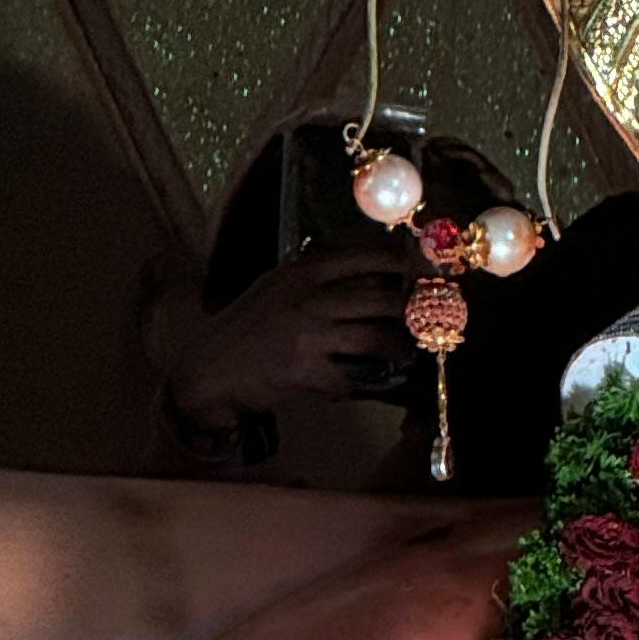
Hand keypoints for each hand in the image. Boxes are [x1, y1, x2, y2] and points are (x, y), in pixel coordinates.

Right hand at [166, 248, 412, 435]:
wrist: (208, 368)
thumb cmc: (248, 328)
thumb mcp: (277, 287)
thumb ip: (318, 279)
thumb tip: (374, 276)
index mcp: (303, 271)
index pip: (368, 257)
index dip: (404, 265)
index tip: (428, 272)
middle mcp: (308, 297)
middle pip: (381, 297)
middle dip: (413, 309)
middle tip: (430, 317)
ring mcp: (308, 334)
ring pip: (377, 336)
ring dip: (400, 347)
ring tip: (409, 352)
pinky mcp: (307, 370)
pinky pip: (354, 377)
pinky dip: (369, 381)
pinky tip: (376, 381)